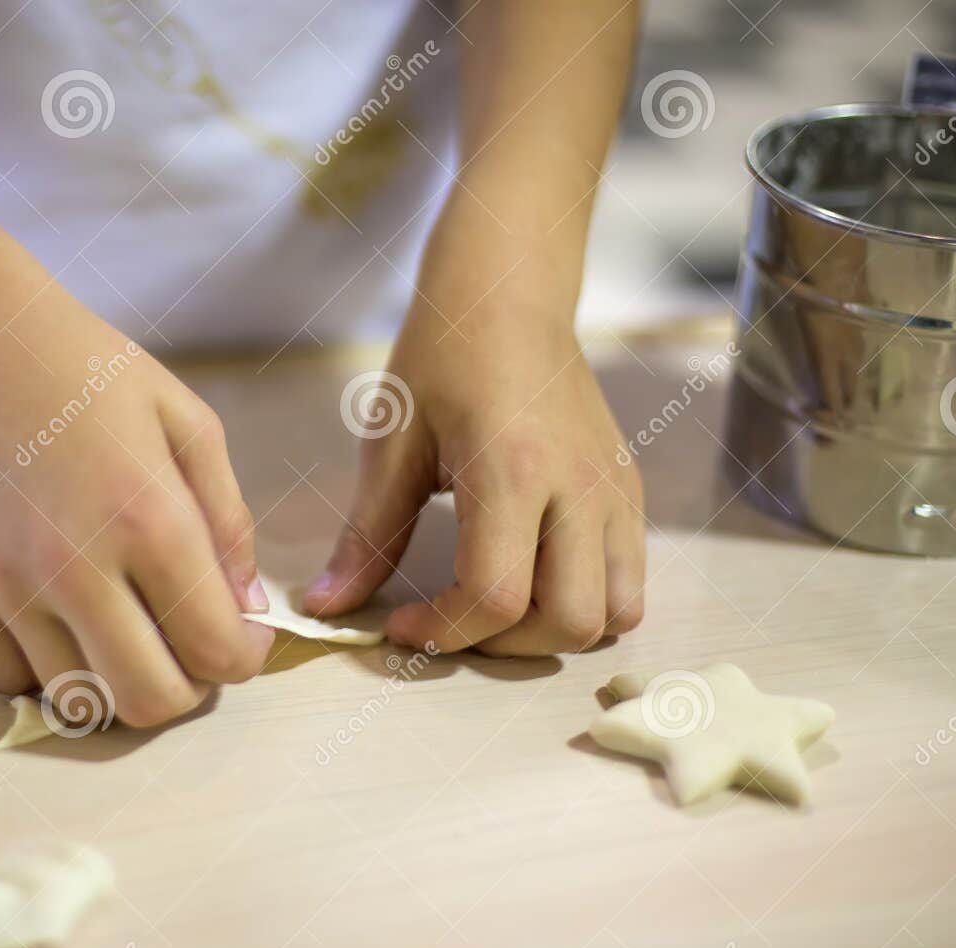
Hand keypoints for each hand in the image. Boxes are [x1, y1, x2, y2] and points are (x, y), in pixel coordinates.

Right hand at [0, 282, 273, 725]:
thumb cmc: (86, 373)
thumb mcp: (187, 424)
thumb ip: (229, 524)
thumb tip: (246, 611)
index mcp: (147, 520)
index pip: (216, 650)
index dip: (244, 657)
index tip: (240, 635)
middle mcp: (73, 567)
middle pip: (149, 702)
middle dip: (186, 687)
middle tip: (186, 645)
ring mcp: (6, 586)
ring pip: (80, 702)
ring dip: (115, 680)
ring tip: (124, 626)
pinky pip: (10, 680)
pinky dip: (46, 669)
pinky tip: (63, 620)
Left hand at [304, 303, 645, 655]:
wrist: (508, 294)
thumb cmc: (444, 355)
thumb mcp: (392, 443)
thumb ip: (366, 536)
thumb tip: (325, 607)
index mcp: (515, 470)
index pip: (496, 598)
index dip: (444, 632)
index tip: (402, 623)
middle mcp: (580, 487)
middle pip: (569, 623)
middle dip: (503, 647)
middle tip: (453, 620)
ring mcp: (615, 491)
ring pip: (615, 614)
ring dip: (554, 631)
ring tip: (498, 605)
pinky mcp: (629, 491)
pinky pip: (630, 582)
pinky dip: (586, 601)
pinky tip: (532, 576)